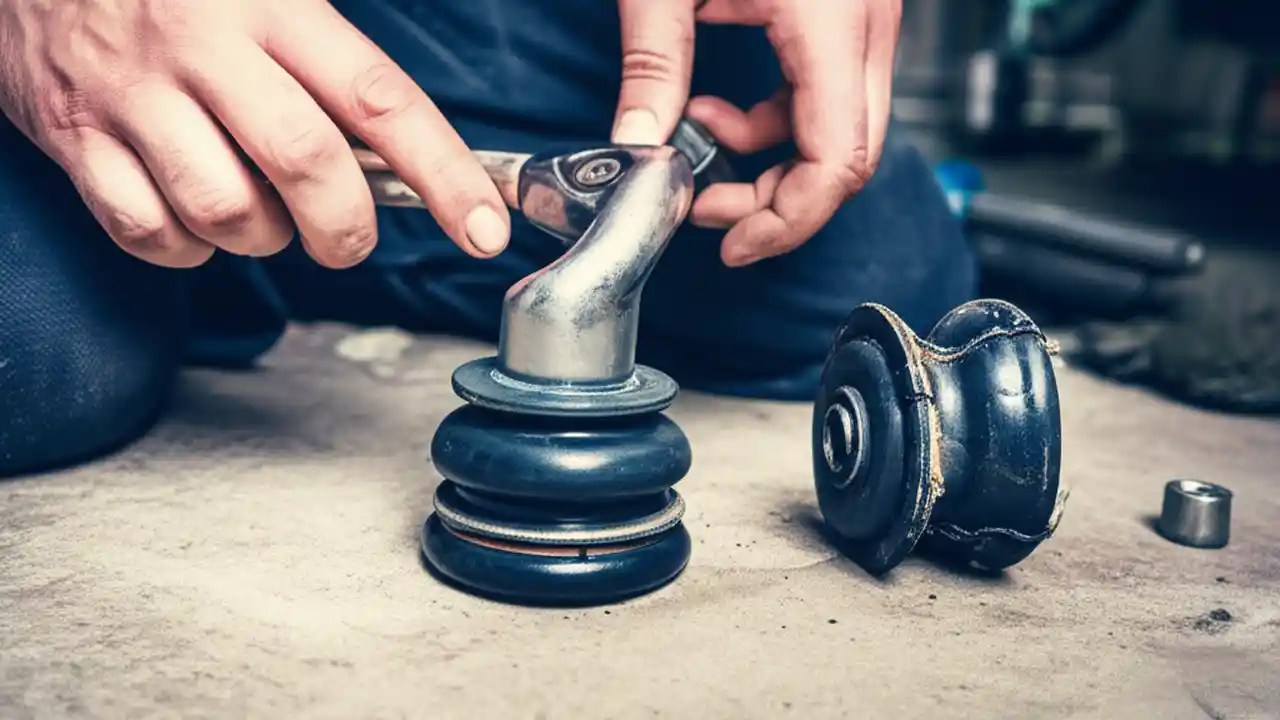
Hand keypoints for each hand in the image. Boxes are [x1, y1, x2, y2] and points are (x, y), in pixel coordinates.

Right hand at [0, 0, 509, 268]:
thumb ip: (333, 54)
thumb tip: (405, 144)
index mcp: (266, 3)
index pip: (380, 100)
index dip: (444, 174)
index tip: (484, 229)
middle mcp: (200, 47)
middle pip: (306, 164)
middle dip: (345, 226)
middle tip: (347, 238)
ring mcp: (130, 94)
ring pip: (225, 210)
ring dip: (261, 237)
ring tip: (260, 213)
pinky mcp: (72, 136)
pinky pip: (146, 229)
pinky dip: (185, 248)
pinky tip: (195, 218)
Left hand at [612, 0, 900, 266]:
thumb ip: (652, 64)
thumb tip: (637, 143)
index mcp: (831, 18)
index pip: (838, 157)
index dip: (789, 220)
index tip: (736, 244)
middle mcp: (867, 23)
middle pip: (848, 157)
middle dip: (778, 203)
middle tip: (709, 213)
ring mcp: (868, 20)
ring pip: (843, 133)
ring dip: (774, 162)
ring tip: (701, 151)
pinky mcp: (852, 18)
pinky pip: (830, 98)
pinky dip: (778, 124)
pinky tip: (719, 112)